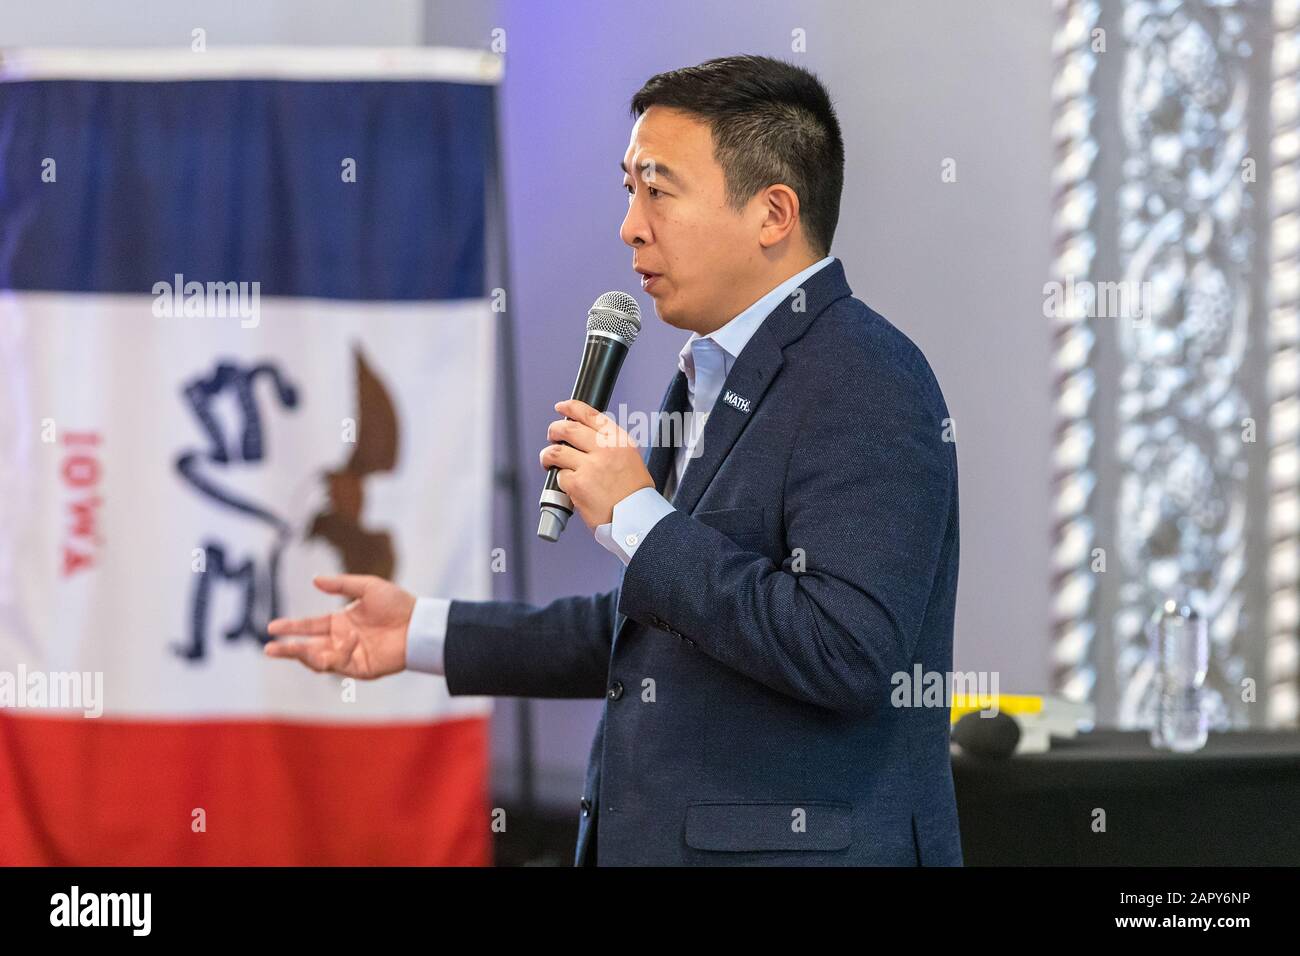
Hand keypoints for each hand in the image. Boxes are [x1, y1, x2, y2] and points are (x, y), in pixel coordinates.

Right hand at [264, 574, 415, 679]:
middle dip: (289, 649)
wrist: (420, 624)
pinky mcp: (361, 669)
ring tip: (293, 649)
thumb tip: (314, 580)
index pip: (309, 626)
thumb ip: (341, 585)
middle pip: (308, 648)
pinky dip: (339, 653)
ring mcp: (350, 656)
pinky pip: (341, 665)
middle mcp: (341, 640)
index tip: (272, 627)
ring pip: (319, 661)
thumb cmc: (397, 604)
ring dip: (304, 656)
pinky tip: (348, 639)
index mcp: (340, 622)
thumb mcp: (368, 587)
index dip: (291, 627)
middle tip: (269, 649)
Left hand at [539, 399, 653, 528]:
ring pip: (556, 451)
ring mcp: (590, 466)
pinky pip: (560, 476)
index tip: (561, 407)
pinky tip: (568, 486)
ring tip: (549, 462)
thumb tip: (587, 441)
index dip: (571, 408)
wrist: (638, 517)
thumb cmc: (635, 494)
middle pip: (568, 429)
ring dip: (547, 456)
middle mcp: (604, 449)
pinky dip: (561, 480)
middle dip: (554, 430)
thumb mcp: (631, 459)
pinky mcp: (578, 484)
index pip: (590, 415)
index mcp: (619, 440)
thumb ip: (610, 447)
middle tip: (552, 436)